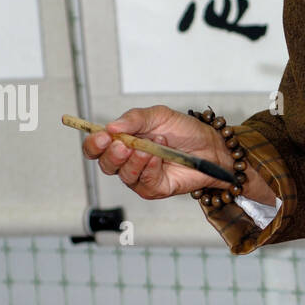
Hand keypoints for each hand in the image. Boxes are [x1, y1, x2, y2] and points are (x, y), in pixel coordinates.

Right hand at [81, 105, 232, 199]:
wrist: (210, 146)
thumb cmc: (184, 131)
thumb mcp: (158, 115)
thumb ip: (134, 119)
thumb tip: (111, 126)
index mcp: (123, 141)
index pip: (97, 148)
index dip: (94, 144)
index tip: (102, 136)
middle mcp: (128, 161)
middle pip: (105, 164)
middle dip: (112, 154)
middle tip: (124, 144)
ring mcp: (140, 177)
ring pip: (124, 175)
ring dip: (135, 159)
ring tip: (151, 146)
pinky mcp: (154, 189)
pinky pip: (143, 182)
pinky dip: (148, 168)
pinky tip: (158, 158)